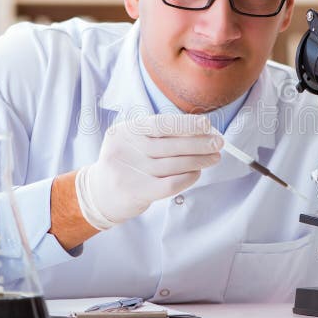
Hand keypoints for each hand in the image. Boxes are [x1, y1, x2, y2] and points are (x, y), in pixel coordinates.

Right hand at [75, 114, 222, 229]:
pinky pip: (170, 184)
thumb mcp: (134, 142)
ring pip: (174, 164)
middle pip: (170, 145)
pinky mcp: (136, 192)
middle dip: (199, 143)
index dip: (186, 124)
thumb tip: (200, 130)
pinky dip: (188, 177)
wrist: (99, 194)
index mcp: (125, 131)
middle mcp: (124, 149)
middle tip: (218, 143)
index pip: (161, 124)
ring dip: (198, 160)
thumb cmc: (126, 163)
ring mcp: (129, 171)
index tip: (207, 125)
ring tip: (214, 157)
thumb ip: (161, 135)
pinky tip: (197, 173)